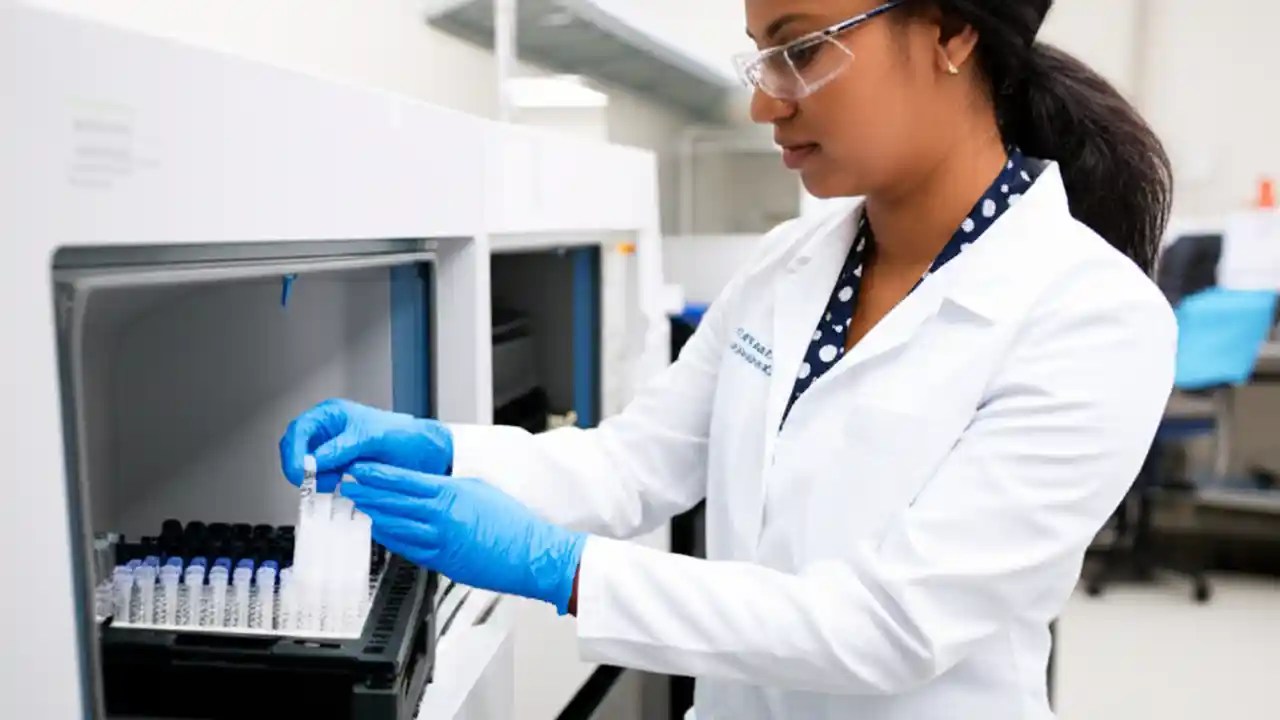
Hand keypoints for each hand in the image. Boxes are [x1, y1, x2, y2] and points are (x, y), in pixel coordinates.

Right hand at [279, 399, 452, 491]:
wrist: (424, 454)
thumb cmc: (404, 436)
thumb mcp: (373, 438)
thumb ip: (343, 447)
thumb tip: (315, 459)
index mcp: (331, 414)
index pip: (299, 430)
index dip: (294, 451)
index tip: (301, 470)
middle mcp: (327, 431)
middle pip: (295, 450)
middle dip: (301, 468)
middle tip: (315, 481)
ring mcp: (330, 451)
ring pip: (305, 467)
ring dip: (313, 479)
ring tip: (333, 482)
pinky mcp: (337, 469)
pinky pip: (319, 479)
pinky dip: (323, 485)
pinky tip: (338, 486)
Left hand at [342, 462, 585, 614]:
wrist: (529, 554)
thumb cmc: (512, 523)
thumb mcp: (480, 491)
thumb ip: (451, 487)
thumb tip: (430, 486)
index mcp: (451, 492)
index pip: (404, 480)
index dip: (378, 475)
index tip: (360, 469)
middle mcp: (441, 515)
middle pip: (393, 502)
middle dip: (367, 493)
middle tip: (348, 486)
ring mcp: (438, 540)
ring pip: (395, 526)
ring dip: (373, 515)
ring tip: (358, 507)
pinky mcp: (441, 561)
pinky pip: (407, 549)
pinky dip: (390, 539)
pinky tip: (380, 532)